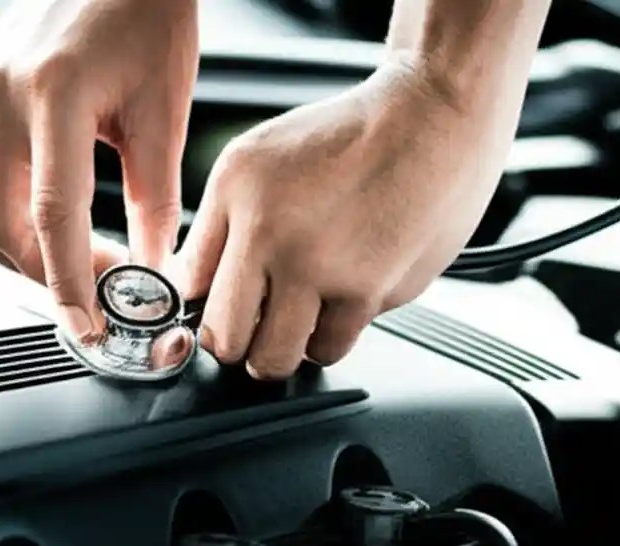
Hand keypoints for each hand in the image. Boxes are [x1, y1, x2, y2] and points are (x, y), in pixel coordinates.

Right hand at [0, 0, 198, 340]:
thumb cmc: (143, 14)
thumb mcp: (163, 108)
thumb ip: (155, 197)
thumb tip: (152, 266)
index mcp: (53, 93)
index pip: (52, 216)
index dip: (71, 282)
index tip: (91, 323)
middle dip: (45, 275)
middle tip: (95, 290)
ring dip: (9, 253)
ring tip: (64, 262)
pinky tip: (32, 225)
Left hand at [176, 61, 519, 378]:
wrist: (432, 113)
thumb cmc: (346, 137)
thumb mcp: (254, 162)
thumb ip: (214, 229)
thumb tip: (186, 289)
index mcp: (239, 200)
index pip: (190, 291)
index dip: (200, 309)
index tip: (212, 313)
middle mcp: (277, 237)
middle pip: (228, 342)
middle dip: (235, 345)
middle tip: (251, 328)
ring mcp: (328, 269)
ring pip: (283, 357)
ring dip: (286, 345)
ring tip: (300, 310)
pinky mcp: (375, 291)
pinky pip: (335, 344)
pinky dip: (332, 332)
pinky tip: (340, 297)